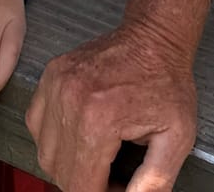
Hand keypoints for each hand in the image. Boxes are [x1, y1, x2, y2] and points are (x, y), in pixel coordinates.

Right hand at [26, 20, 196, 191]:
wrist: (154, 36)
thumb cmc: (167, 80)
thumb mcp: (177, 136)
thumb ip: (155, 180)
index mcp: (99, 119)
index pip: (80, 185)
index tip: (118, 187)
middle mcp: (69, 100)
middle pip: (60, 172)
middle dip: (86, 182)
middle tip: (112, 174)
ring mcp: (55, 85)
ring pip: (45, 152)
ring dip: (68, 163)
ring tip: (97, 155)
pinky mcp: (50, 76)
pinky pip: (36, 124)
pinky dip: (53, 139)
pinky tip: (78, 135)